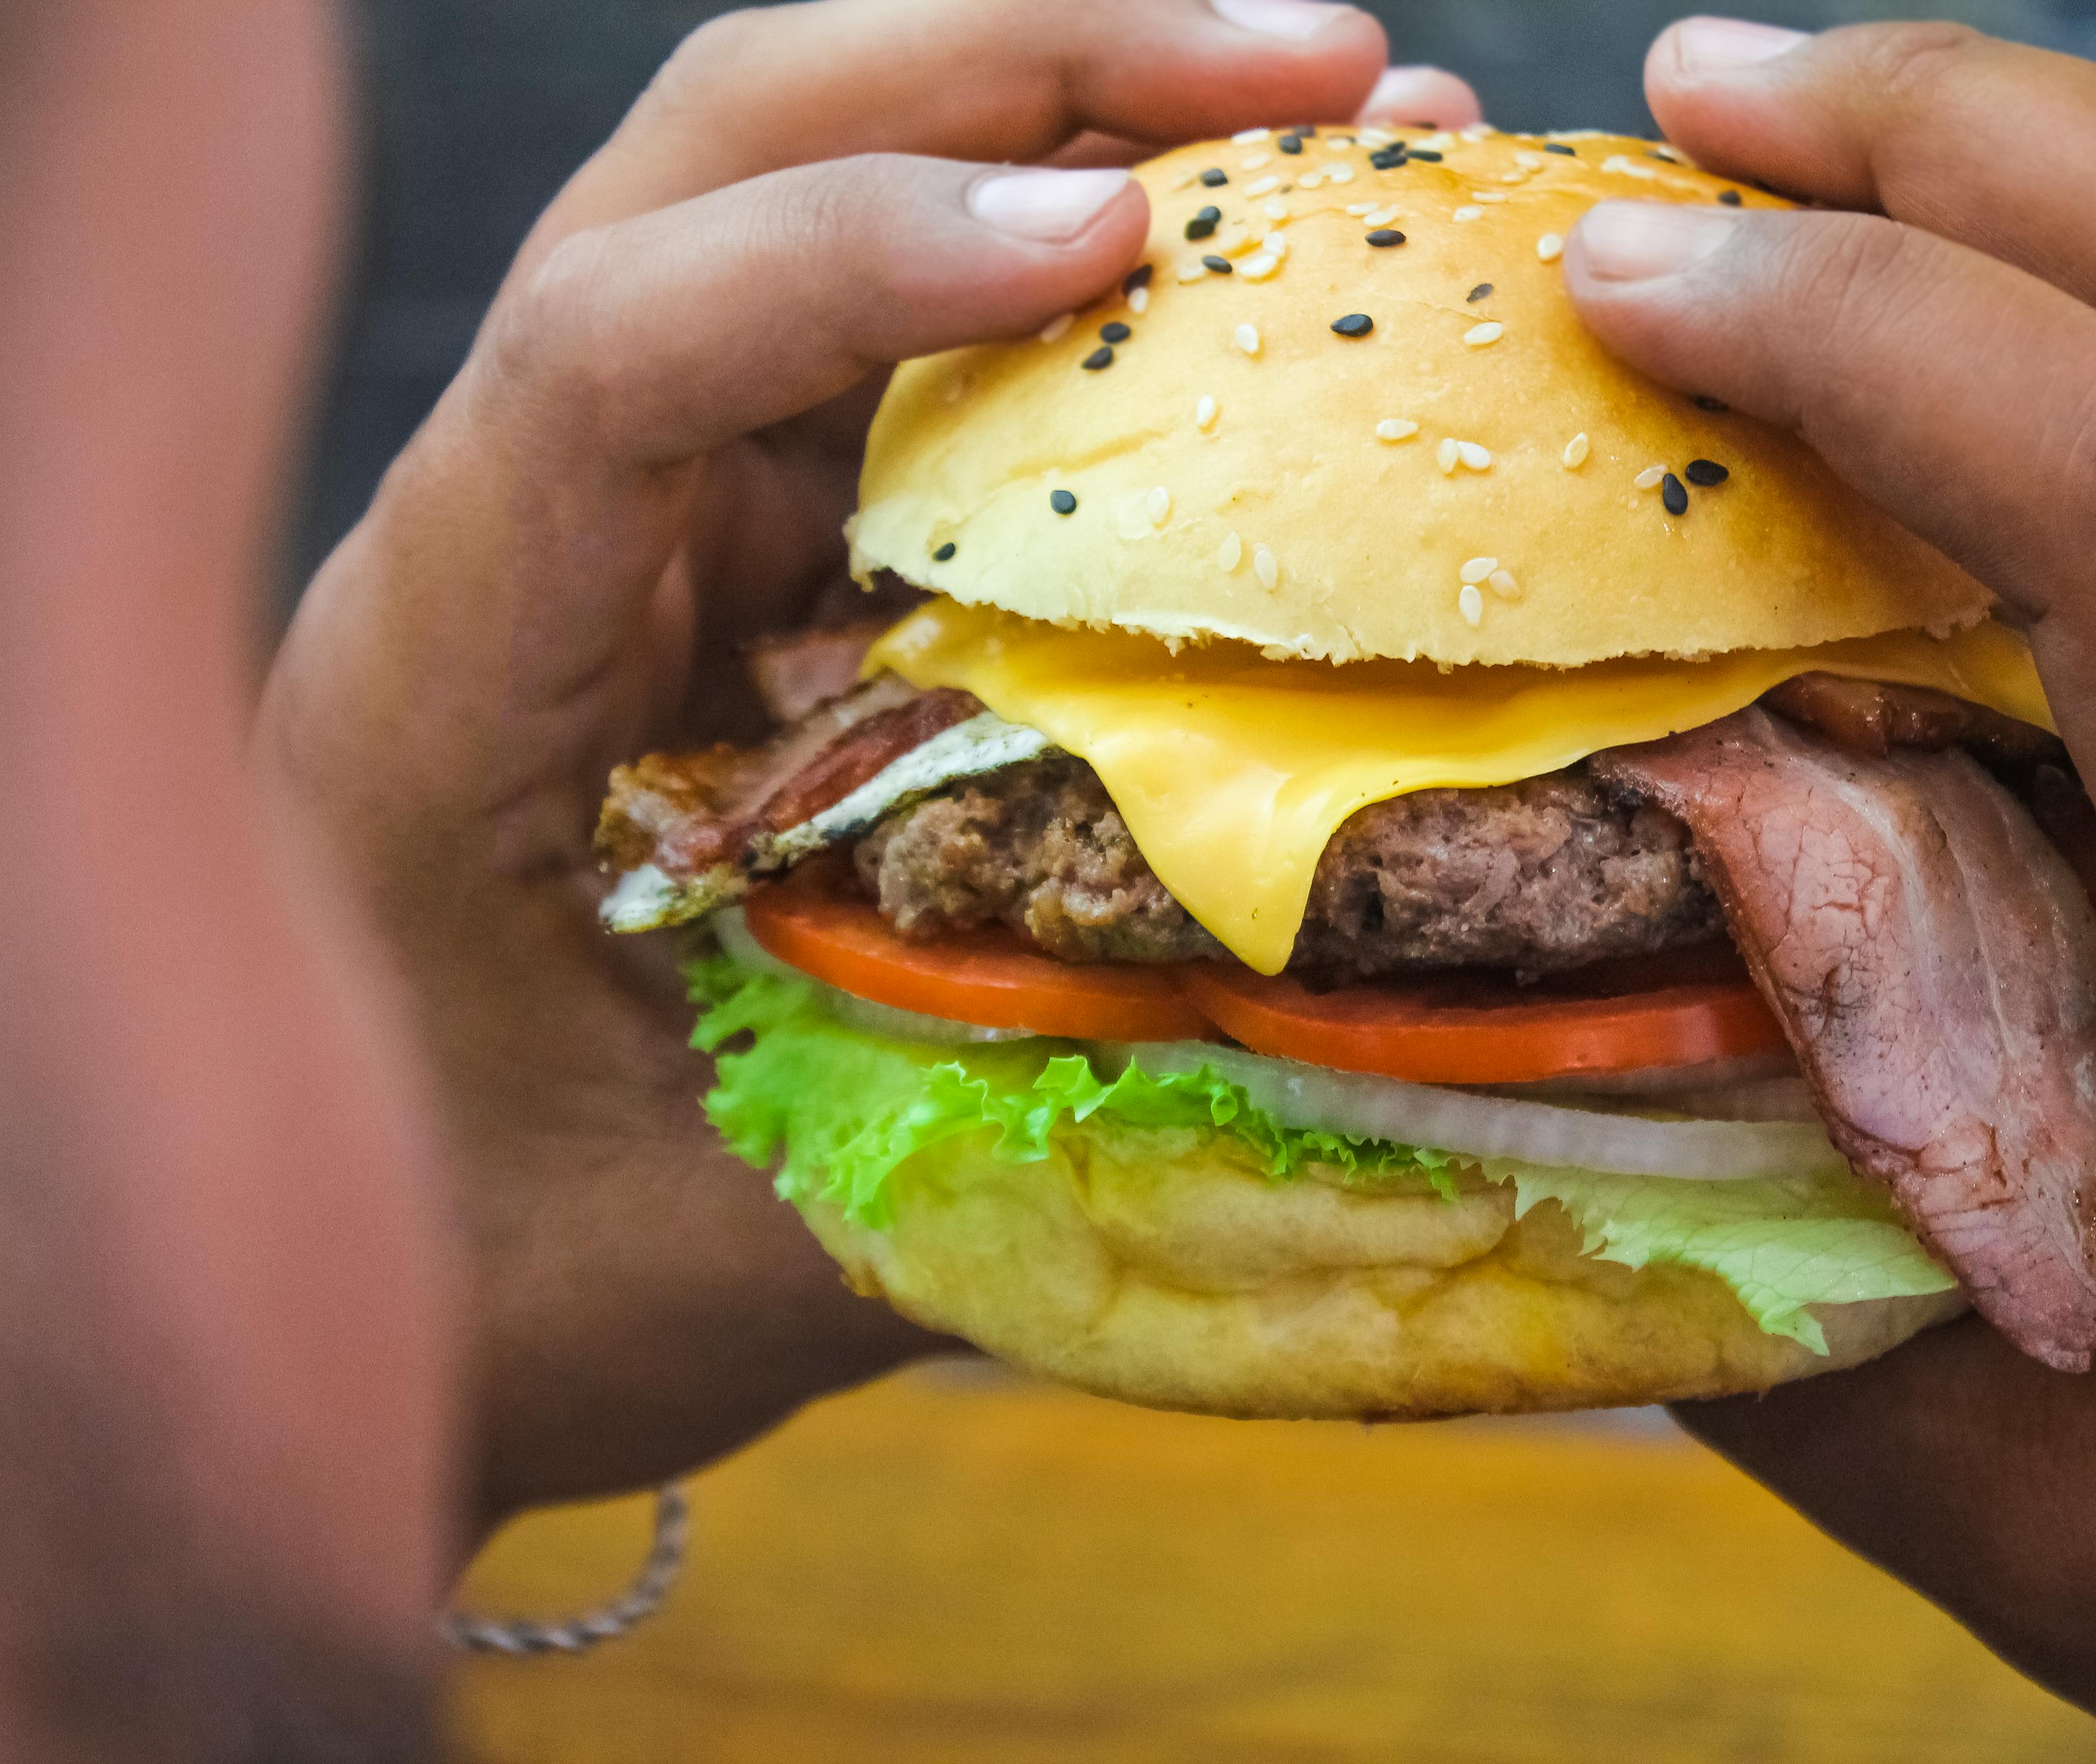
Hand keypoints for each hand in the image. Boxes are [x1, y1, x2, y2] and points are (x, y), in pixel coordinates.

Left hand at [259, 0, 1463, 1531]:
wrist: (382, 1288)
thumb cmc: (496, 1276)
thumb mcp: (720, 1239)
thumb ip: (968, 1134)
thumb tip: (1297, 1034)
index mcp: (447, 666)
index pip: (603, 353)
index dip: (852, 257)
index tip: (1114, 242)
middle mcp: (537, 529)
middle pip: (732, 153)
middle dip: (1028, 64)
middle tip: (1326, 67)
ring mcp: (649, 520)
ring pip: (840, 204)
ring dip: (1093, 126)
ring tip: (1353, 132)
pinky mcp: (752, 555)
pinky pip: (929, 364)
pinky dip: (1104, 304)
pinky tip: (1274, 296)